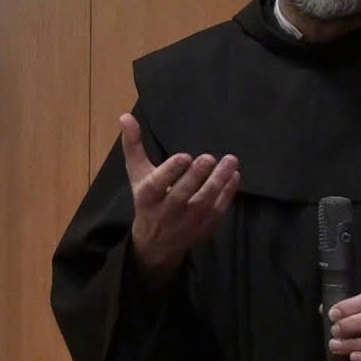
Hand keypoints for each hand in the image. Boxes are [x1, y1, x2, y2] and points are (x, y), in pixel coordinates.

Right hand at [121, 113, 239, 287]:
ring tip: (230, 161)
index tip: (184, 156)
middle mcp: (165, 213)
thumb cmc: (147, 199)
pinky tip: (234, 176)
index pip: (157, 186)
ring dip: (218, 182)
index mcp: (146, 197)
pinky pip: (217, 212)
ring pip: (203, 204)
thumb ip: (133, 146)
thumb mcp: (137, 174)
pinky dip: (227, 195)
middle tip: (209, 157)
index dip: (170, 172)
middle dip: (196, 177)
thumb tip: (126, 116)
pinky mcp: (203, 229)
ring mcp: (186, 224)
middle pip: (181, 196)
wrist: (156, 244)